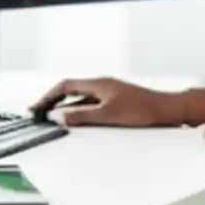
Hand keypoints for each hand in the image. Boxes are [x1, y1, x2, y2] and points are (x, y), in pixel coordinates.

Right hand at [30, 77, 180, 126]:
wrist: (166, 109)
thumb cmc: (142, 109)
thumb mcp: (108, 115)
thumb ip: (83, 116)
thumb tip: (60, 117)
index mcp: (98, 83)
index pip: (66, 85)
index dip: (49, 96)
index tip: (37, 107)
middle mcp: (102, 85)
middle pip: (70, 89)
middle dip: (53, 100)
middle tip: (39, 112)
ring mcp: (108, 92)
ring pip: (80, 97)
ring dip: (66, 106)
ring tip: (52, 117)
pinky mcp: (115, 101)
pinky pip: (90, 103)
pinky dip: (78, 110)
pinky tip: (76, 120)